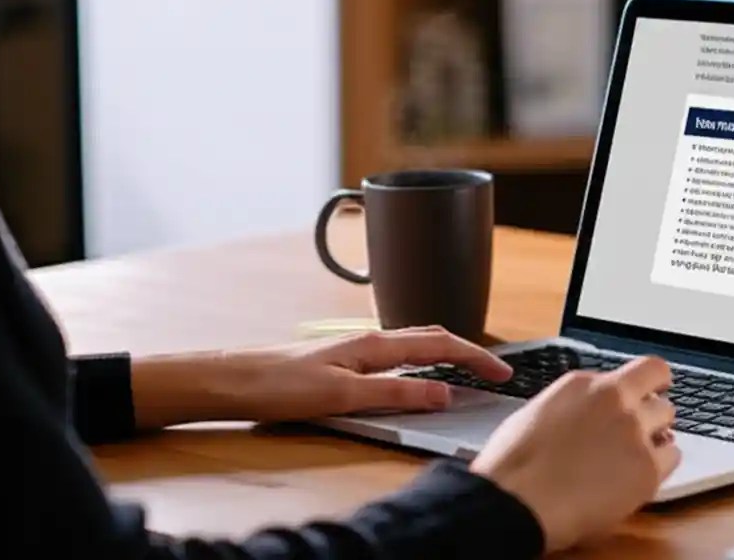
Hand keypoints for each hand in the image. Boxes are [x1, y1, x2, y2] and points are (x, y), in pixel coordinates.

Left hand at [130, 326, 512, 429]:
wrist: (231, 380)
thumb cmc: (278, 385)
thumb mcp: (343, 396)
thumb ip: (396, 394)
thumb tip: (442, 394)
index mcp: (376, 345)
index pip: (442, 346)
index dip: (477, 358)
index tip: (503, 373)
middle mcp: (370, 340)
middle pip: (434, 337)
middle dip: (469, 351)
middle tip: (495, 372)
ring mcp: (357, 348)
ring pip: (416, 344)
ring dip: (447, 355)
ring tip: (468, 370)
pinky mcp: (344, 360)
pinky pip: (398, 355)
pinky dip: (422, 362)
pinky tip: (417, 376)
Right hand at [470, 356, 680, 552]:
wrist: (517, 502)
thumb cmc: (512, 467)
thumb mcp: (536, 415)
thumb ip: (572, 407)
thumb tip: (585, 416)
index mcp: (583, 384)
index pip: (637, 370)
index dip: (645, 384)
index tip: (646, 393)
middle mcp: (614, 400)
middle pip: (658, 390)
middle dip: (653, 407)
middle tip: (645, 426)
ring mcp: (634, 432)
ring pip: (668, 420)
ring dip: (656, 434)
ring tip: (636, 455)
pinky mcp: (647, 468)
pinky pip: (672, 457)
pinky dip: (660, 465)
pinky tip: (639, 476)